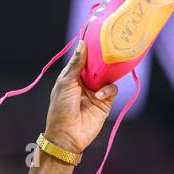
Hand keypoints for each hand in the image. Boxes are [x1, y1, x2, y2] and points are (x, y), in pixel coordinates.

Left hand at [44, 40, 117, 154]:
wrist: (67, 135)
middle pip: (97, 65)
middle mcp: (84, 83)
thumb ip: (76, 64)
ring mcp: (95, 92)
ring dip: (106, 74)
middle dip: (102, 59)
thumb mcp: (65, 83)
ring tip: (102, 74)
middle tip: (109, 50)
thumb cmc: (61, 109)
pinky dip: (108, 90)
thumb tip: (82, 43)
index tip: (98, 38)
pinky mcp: (105, 102)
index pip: (83, 59)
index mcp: (72, 77)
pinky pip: (112, 89)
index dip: (89, 50)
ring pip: (107, 75)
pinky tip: (99, 96)